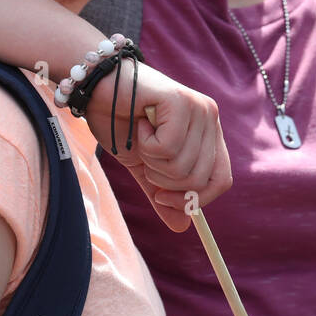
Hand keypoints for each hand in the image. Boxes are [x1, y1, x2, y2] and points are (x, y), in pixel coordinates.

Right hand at [83, 60, 231, 232]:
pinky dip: (144, 144)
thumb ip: (162, 194)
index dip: (193, 199)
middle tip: (145, 152)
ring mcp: (198, 108)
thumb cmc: (119, 122)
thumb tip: (183, 227)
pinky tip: (139, 121)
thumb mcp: (144, 166)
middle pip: (198, 181)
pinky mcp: (180, 100)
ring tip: (141, 133)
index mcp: (208, 134)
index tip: (161, 197)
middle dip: (162, 179)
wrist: (95, 88)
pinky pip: (166, 148)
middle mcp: (210, 118)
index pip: (221, 180)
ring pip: (181, 167)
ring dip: (150, 160)